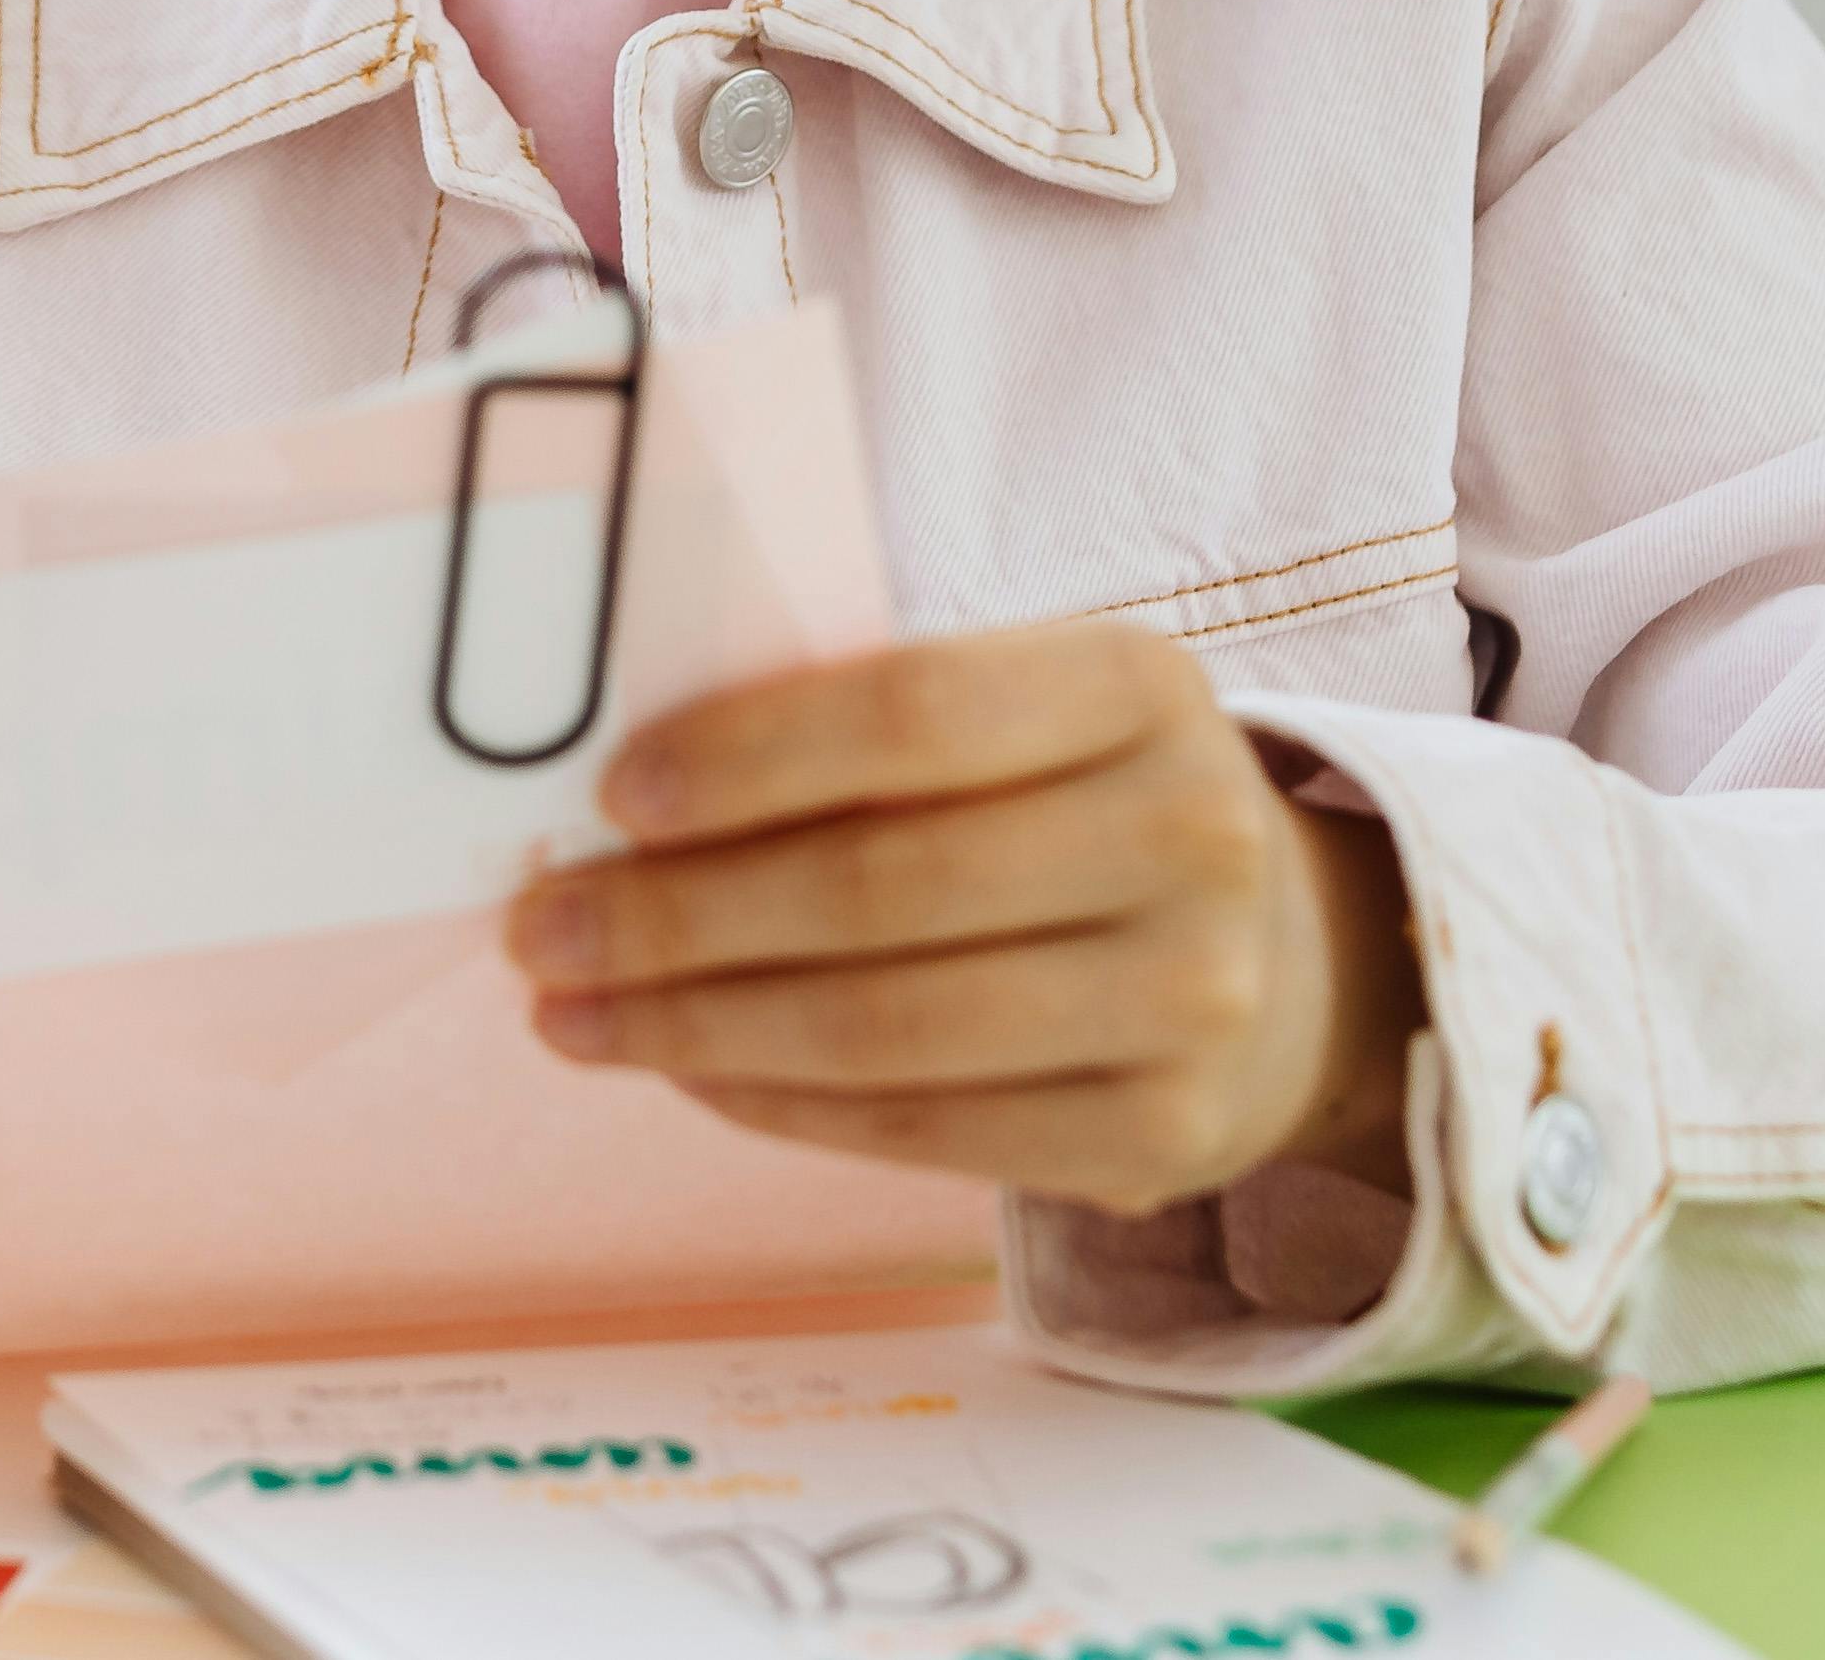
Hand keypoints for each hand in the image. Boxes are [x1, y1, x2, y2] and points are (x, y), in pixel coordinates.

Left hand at [504, 615, 1425, 1214]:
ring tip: (574, 1012)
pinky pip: (923, 1128)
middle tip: (543, 927)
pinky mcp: (1161, 1140)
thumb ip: (867, 727)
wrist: (1281, 963)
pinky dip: (779, 1103)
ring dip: (697, 1026)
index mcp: (1143, 684)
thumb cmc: (1079, 805)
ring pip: (889, 1028)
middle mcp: (1193, 835)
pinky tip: (688, 1068)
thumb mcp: (1024, 714)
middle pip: (881, 887)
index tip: (612, 793)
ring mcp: (1192, 1001)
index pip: (914, 711)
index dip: (751, 755)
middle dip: (678, 915)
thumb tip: (618, 792)